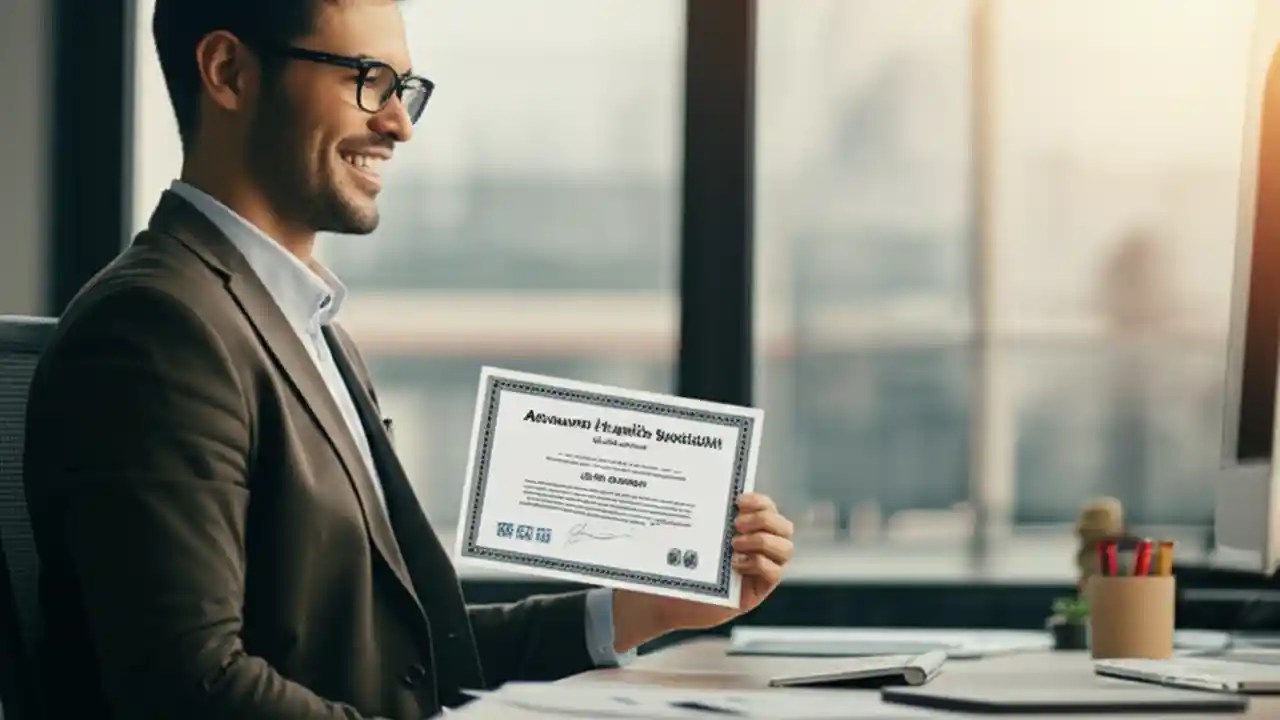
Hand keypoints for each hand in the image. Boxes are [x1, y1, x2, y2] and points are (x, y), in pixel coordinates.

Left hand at [612, 493, 794, 649]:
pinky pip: (774, 573)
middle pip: (784, 526)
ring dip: (762, 541)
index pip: (768, 508)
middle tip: (736, 524)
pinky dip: (759, 564)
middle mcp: (760, 546)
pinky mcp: (758, 589)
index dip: (760, 501)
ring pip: (785, 549)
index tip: (738, 501)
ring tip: (734, 544)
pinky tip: (735, 564)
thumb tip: (706, 489)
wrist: (668, 597)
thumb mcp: (694, 536)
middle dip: (764, 520)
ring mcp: (762, 568)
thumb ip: (707, 516)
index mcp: (748, 527)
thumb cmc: (680, 563)